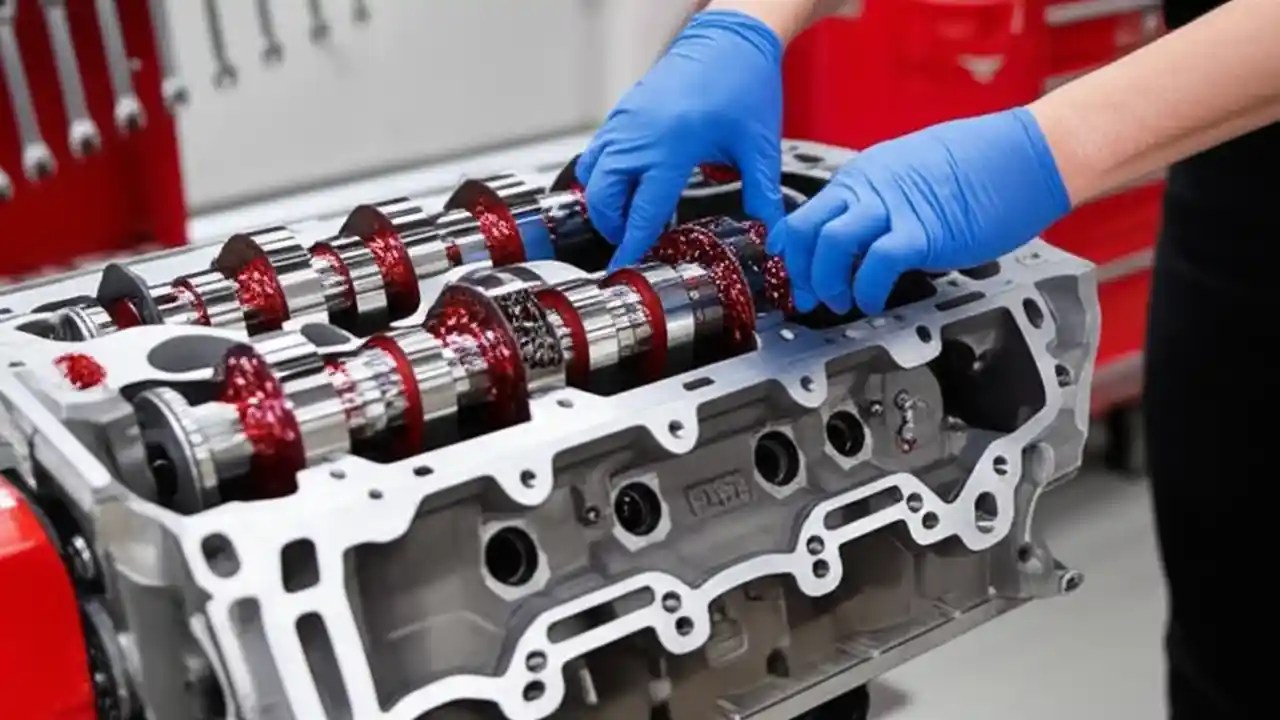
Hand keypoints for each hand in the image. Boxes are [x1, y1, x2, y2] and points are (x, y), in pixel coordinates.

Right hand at [576, 10, 786, 270]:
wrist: (732, 37)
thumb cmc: (744, 83)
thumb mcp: (759, 147)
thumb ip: (763, 196)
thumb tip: (774, 234)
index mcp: (674, 146)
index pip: (644, 208)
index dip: (633, 242)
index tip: (624, 265)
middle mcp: (641, 134)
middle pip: (604, 196)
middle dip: (613, 225)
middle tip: (630, 242)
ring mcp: (627, 121)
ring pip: (593, 175)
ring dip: (604, 202)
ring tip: (627, 217)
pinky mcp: (623, 112)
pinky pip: (598, 152)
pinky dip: (602, 175)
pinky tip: (626, 185)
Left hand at [766, 108, 1070, 314]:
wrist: (1030, 155)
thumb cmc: (983, 167)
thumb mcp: (912, 179)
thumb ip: (880, 207)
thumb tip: (859, 242)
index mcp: (864, 176)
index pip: (805, 214)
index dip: (792, 251)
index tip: (793, 276)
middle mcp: (871, 188)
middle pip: (806, 229)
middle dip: (800, 271)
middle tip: (808, 297)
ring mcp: (895, 209)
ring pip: (830, 244)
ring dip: (827, 282)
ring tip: (841, 301)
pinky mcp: (923, 232)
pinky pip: (876, 264)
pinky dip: (866, 290)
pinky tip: (873, 302)